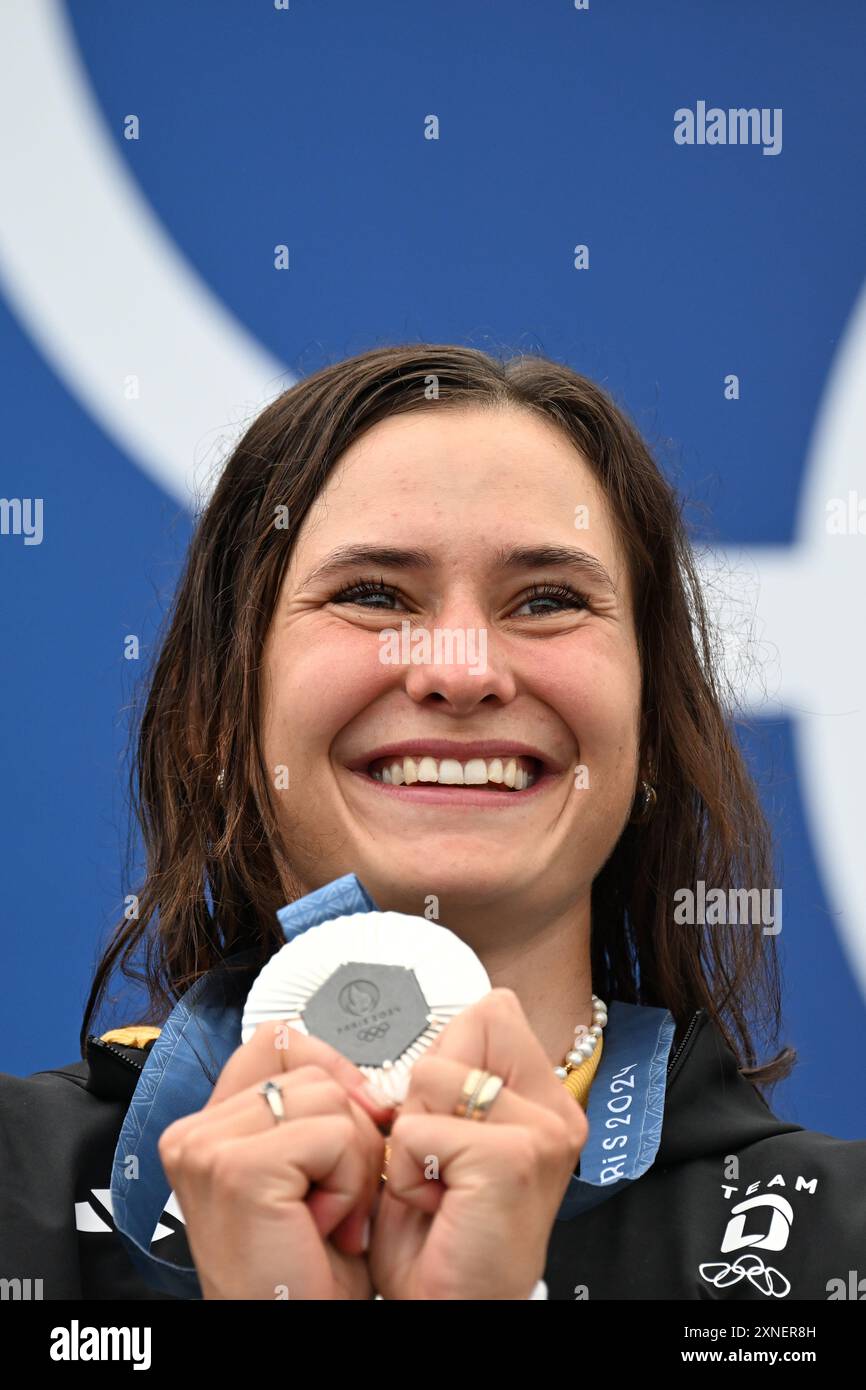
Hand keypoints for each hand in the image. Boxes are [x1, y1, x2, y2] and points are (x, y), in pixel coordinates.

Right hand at [158, 1021, 394, 1299]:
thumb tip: (367, 1081)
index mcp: (207, 1127)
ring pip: (329, 1098)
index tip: (345, 1132)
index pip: (278, 1041)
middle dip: (349, 1133)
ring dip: (352, 1163)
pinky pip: (334, 1136)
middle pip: (313, 1069)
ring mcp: (208, 1147)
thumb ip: (320, 1110)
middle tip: (331, 1203)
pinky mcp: (237, 1170)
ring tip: (325, 1217)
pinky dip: (349, 1186)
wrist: (297, 1333)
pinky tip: (325, 1227)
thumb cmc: (306, 1271)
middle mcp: (194, 1132)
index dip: (329, 1073)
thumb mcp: (312, 1171)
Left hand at [368, 988, 588, 1299]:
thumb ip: (448, 1077)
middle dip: (429, 1087)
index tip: (448, 1124)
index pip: (492, 1011)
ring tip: (438, 1182)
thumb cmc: (437, 1237)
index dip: (448, 1058)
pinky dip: (408, 1168)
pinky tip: (435, 1204)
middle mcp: (557, 1110)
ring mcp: (544, 1132)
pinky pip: (420, 1126)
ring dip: (412, 1131)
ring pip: (434, 1073)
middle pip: (472, 1021)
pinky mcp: (516, 1158)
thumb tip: (430, 1027)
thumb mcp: (443, 1133)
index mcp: (544, 1098)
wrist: (443, 1312)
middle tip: (441, 1156)